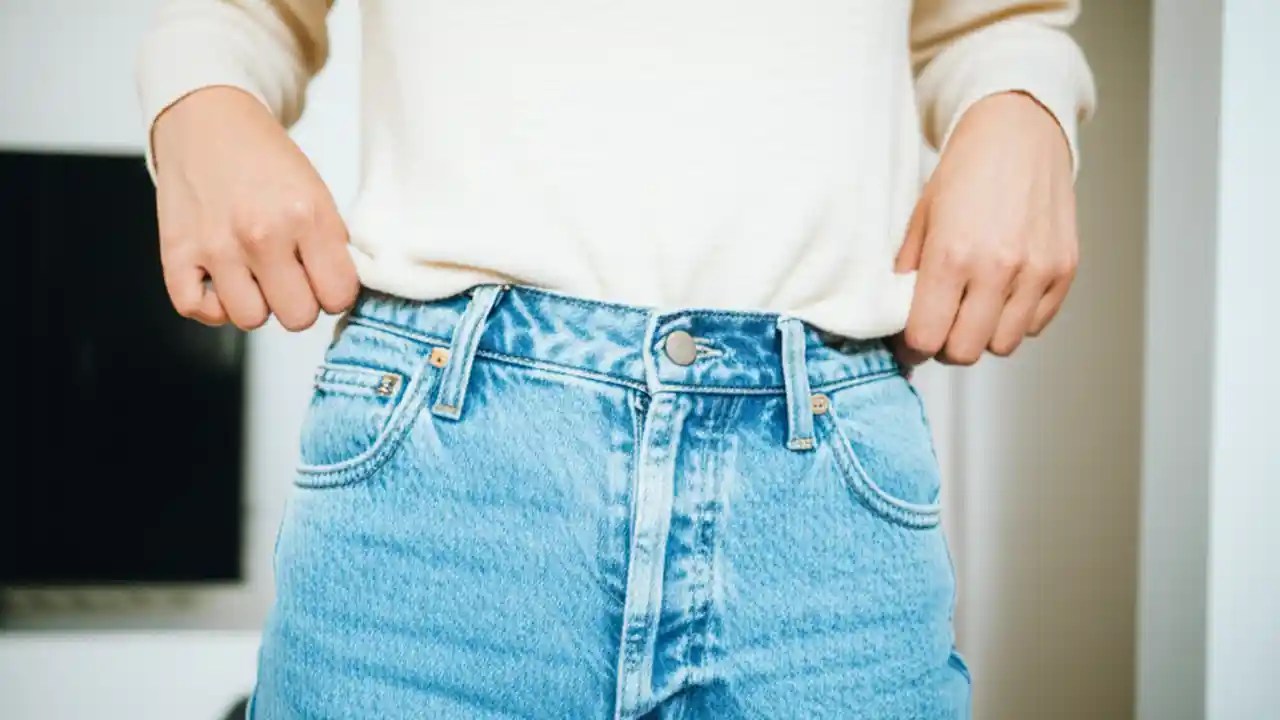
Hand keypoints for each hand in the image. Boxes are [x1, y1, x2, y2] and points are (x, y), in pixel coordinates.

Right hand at [151, 86, 357, 330]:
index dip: (334, 292)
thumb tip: (341, 293)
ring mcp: (216, 246)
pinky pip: (197, 310)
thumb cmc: (266, 160)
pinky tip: (222, 281)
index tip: (324, 277)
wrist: (209, 120)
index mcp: (306, 215)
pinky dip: (211, 304)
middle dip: (299, 302)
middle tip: (290, 276)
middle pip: (298, 317)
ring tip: (254, 273)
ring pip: (250, 320)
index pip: (338, 296)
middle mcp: (261, 234)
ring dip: (255, 303)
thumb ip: (331, 245)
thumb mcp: (317, 193)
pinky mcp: (176, 252)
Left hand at [893, 92, 1077, 366]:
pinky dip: (1016, 320)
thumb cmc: (964, 174)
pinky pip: (1035, 325)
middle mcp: (997, 268)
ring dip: (983, 335)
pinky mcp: (1064, 270)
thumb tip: (900, 322)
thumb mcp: (920, 220)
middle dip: (946, 346)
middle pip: (965, 351)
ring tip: (973, 307)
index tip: (911, 340)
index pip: (927, 337)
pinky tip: (1003, 293)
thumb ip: (909, 274)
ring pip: (1003, 346)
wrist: (1018, 133)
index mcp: (951, 256)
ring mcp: (1036, 271)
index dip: (914, 346)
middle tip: (941, 325)